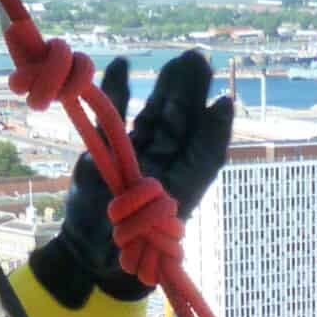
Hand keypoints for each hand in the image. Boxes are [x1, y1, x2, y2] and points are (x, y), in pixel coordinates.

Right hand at [32, 49, 233, 306]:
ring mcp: (137, 156)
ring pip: (155, 114)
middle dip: (189, 92)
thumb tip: (200, 148)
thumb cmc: (136, 244)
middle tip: (198, 60)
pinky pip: (116, 116)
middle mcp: (164, 166)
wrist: (93, 256)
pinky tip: (121, 65)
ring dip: (165, 87)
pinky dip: (117, 92)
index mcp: (183, 183)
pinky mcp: (108, 152)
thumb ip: (182, 179)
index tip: (223, 101)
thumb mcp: (164, 215)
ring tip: (178, 61)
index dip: (214, 125)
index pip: (204, 147)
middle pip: (181, 122)